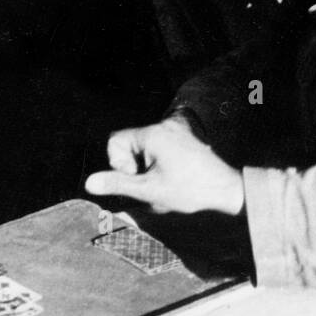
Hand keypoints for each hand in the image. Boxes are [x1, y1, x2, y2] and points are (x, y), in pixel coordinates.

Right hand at [85, 116, 245, 215]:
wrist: (226, 188)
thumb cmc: (189, 189)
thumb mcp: (149, 190)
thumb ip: (117, 184)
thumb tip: (88, 183)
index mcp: (152, 134)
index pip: (115, 141)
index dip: (119, 163)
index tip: (137, 178)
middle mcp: (163, 126)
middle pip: (129, 144)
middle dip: (134, 167)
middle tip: (152, 184)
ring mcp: (175, 129)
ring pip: (144, 148)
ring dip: (147, 168)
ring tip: (164, 183)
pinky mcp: (183, 136)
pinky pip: (158, 147)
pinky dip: (159, 164)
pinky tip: (174, 178)